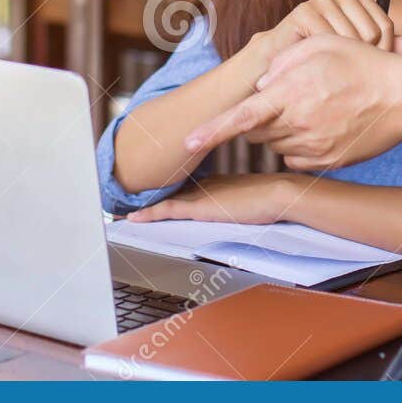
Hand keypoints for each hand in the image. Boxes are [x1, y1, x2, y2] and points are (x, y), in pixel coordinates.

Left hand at [124, 174, 305, 225]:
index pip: (183, 189)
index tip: (148, 195)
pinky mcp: (200, 208)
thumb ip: (238, 200)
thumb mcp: (251, 198)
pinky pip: (167, 211)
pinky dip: (149, 214)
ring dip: (143, 207)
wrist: (281, 195)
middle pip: (170, 193)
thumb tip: (240, 206)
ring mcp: (200, 196)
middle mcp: (203, 186)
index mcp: (215, 183)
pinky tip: (133, 219)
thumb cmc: (273, 199)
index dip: (165, 193)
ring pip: (164, 201)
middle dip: (148, 198)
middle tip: (124, 202)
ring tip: (120, 212)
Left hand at [184, 34, 401, 170]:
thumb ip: (283, 61)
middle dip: (258, 116)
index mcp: (292, 94)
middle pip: (256, 131)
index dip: (212, 130)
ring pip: (276, 143)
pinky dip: (299, 143)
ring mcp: (313, 147)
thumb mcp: (321, 45)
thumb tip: (262, 82)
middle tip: (283, 96)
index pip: (242, 117)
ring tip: (311, 105)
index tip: (189, 141)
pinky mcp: (326, 162)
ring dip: (281, 127)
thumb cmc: (363, 64)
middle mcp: (299, 124)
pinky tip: (322, 123)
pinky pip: (297, 156)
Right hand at [251, 0, 401, 62]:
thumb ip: (387, 48)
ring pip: (356, 39)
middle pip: (374, 32)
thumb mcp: (355, 55)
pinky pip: (333, 41)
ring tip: (328, 73)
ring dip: (343, 63)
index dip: (381, 54)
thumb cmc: (317, 63)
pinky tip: (315, 69)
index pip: (386, 26)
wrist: (272, 71)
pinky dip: (327, 61)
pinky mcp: (304, 12)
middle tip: (343, 75)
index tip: (366, 73)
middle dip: (363, 60)